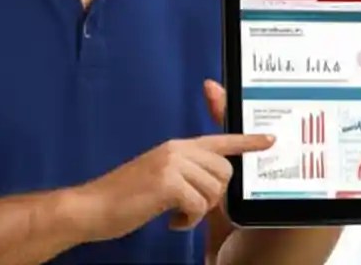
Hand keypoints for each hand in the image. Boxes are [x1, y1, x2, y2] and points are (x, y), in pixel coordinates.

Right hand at [76, 130, 274, 239]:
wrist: (91, 207)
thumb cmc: (124, 198)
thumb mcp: (158, 175)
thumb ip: (184, 172)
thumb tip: (213, 183)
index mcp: (177, 146)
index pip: (219, 139)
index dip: (247, 141)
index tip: (270, 139)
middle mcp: (177, 150)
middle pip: (224, 172)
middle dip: (213, 196)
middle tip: (188, 206)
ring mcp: (172, 164)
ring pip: (213, 190)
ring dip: (198, 211)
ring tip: (174, 213)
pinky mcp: (167, 183)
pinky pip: (198, 206)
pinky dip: (187, 221)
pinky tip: (170, 221)